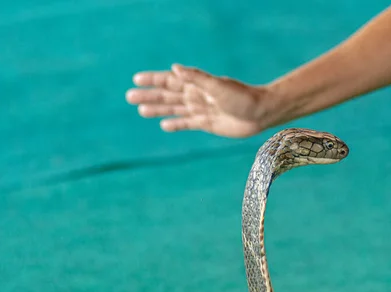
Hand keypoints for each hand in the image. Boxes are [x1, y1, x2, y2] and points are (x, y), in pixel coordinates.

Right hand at [126, 64, 271, 137]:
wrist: (260, 113)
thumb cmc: (242, 97)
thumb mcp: (218, 86)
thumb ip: (196, 78)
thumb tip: (174, 68)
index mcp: (197, 84)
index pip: (170, 80)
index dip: (153, 80)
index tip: (136, 79)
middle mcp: (197, 96)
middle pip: (168, 95)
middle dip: (150, 96)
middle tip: (130, 97)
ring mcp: (201, 110)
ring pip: (174, 109)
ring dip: (158, 109)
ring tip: (141, 111)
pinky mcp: (207, 123)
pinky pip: (187, 123)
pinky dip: (176, 124)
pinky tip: (164, 125)